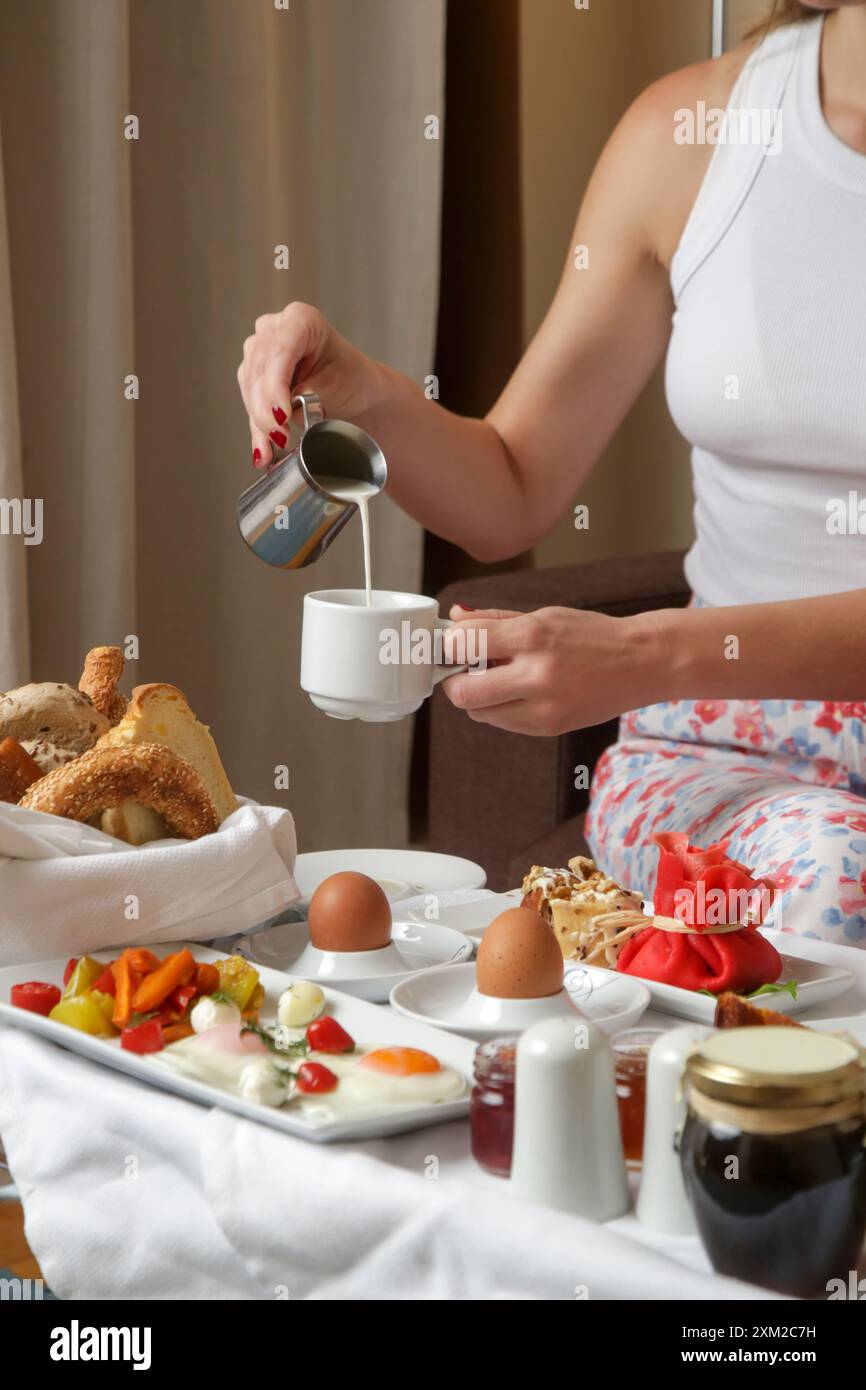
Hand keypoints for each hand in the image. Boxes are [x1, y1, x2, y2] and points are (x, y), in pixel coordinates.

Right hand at [237, 302, 383, 467]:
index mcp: (300, 319)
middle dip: (267, 409)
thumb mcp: (336, 384)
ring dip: (260, 423)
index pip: (280, 351)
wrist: (351, 390)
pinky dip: (257, 429)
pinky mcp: (252, 375)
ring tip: (271, 449)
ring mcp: (258, 351)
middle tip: (280, 437)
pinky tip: (261, 451)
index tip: (282, 415)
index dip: (277, 384)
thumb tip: (283, 408)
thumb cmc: (350, 378)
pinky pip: (249, 403)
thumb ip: (309, 392)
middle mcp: (273, 329)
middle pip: (260, 372)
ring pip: (250, 390)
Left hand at [442, 604, 659, 735]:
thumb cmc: (592, 635)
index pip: (464, 643)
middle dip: (454, 680)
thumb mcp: (544, 616)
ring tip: (498, 679)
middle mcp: (536, 675)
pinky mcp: (549, 728)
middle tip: (464, 669)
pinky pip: (504, 723)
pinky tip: (518, 692)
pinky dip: (500, 709)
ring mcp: (543, 707)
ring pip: (479, 713)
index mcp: (533, 636)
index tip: (455, 643)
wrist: (640, 664)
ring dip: (477, 697)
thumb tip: (455, 617)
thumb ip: (495, 619)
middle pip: (462, 692)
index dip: (451, 644)